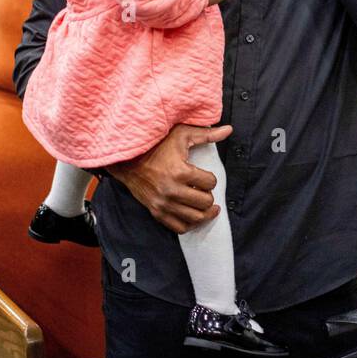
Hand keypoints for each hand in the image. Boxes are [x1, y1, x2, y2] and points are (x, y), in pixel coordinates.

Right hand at [107, 124, 231, 233]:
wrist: (128, 160)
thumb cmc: (156, 146)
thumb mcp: (182, 135)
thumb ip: (207, 134)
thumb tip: (229, 130)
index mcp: (180, 171)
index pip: (210, 183)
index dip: (211, 179)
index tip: (206, 177)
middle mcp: (172, 190)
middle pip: (205, 203)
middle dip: (209, 196)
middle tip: (206, 191)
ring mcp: (163, 203)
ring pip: (195, 218)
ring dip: (205, 213)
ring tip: (208, 206)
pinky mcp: (156, 212)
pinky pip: (179, 227)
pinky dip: (190, 224)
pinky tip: (194, 215)